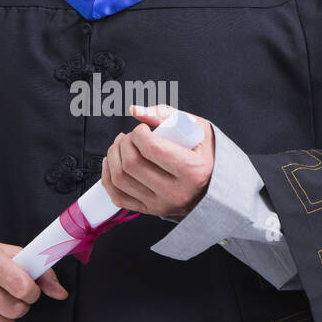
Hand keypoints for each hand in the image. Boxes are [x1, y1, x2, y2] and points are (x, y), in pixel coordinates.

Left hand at [101, 103, 214, 219]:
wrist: (214, 185)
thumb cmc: (205, 153)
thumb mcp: (196, 127)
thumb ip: (165, 115)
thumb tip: (135, 110)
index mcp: (192, 171)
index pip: (151, 149)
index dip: (139, 133)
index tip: (143, 129)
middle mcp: (176, 192)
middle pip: (132, 164)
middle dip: (124, 143)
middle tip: (131, 136)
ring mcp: (161, 205)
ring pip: (120, 179)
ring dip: (113, 156)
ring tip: (121, 145)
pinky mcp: (150, 211)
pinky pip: (118, 196)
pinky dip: (108, 177)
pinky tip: (113, 162)